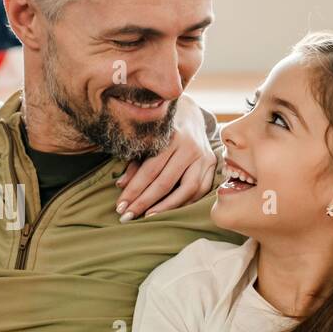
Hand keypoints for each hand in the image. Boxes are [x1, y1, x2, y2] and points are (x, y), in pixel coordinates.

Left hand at [114, 98, 215, 220]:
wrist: (190, 114)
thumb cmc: (162, 129)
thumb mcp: (146, 141)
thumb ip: (135, 163)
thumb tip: (121, 185)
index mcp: (171, 136)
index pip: (149, 170)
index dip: (134, 191)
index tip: (120, 207)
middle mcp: (190, 146)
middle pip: (165, 182)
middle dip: (145, 202)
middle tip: (128, 217)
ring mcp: (204, 156)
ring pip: (187, 190)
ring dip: (166, 207)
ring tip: (148, 217)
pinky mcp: (212, 164)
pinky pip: (200, 190)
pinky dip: (185, 203)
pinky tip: (169, 211)